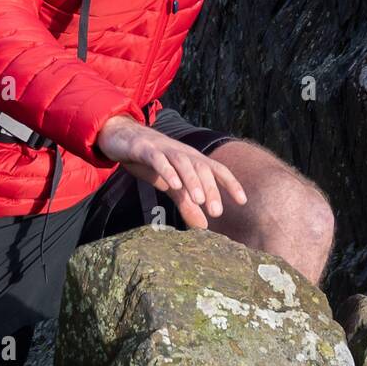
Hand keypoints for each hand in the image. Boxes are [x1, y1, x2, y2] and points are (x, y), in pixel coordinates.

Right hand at [94, 115, 246, 229]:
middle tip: (216, 212)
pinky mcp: (146, 149)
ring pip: (184, 163)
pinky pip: (159, 159)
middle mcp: (183, 153)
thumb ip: (187, 203)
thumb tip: (204, 227)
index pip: (217, 169)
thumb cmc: (153, 162)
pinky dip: (168, 170)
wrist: (124, 138)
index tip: (242, 201)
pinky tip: (173, 184)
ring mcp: (165, 149)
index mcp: (193, 160)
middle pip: (202, 168)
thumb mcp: (171, 185)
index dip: (231, 183)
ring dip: (193, 180)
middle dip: (211, 189)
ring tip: (199, 200)